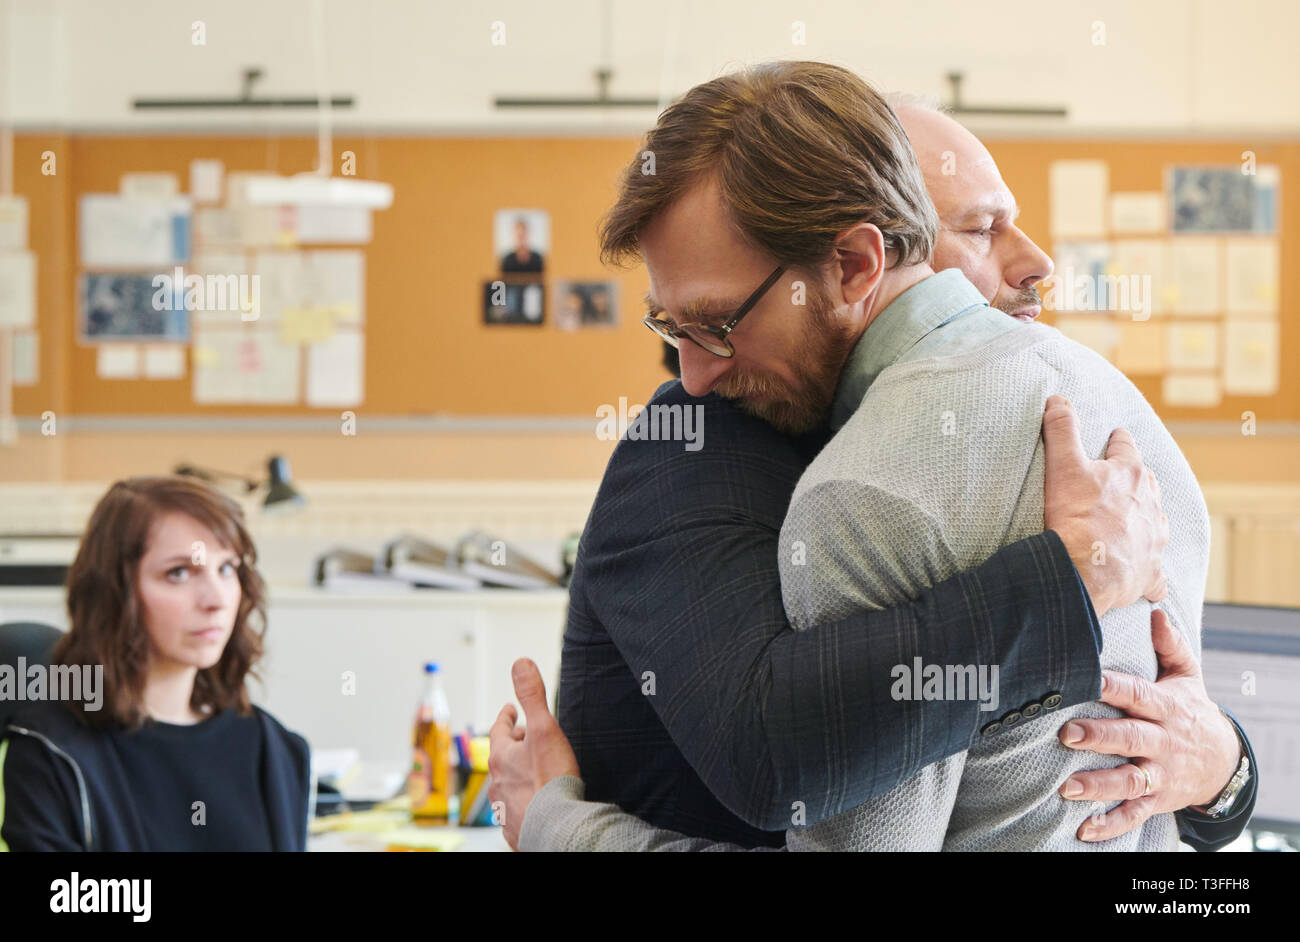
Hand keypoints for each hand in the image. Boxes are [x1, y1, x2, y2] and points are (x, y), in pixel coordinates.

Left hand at [487, 658, 579, 849]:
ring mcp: (505, 807)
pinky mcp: (516, 828)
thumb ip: (532, 696)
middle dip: (512, 744)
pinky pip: (515, 810)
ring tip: (528, 771)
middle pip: (502, 757)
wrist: (554, 829)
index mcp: (502, 757)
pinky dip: (521, 801)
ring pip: (507, 784)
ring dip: (515, 774)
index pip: (499, 730)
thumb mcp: (544, 729)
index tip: (509, 708)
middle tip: (522, 736)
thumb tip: (520, 663)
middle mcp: (498, 782)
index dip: (505, 716)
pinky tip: (531, 804)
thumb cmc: (549, 781)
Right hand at [1041, 395, 1168, 616]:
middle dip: (1135, 478)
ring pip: (1156, 521)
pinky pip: (1156, 573)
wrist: (1086, 571)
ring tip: (1133, 521)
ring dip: (1146, 518)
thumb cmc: (1077, 517)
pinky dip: (1152, 573)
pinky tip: (1148, 579)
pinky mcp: (1150, 570)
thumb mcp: (1062, 466)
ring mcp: (1153, 537)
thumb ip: (1061, 429)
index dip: (1118, 440)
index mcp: (1130, 474)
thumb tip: (1057, 399)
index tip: (1116, 436)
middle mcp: (1150, 502)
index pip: (1126, 447)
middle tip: (1121, 478)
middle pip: (1146, 482)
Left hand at [1056, 608, 1241, 841]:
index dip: (1112, 686)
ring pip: (1128, 780)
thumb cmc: (1191, 710)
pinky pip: (1133, 814)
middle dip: (1099, 737)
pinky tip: (1084, 830)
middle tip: (1067, 734)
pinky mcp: (1157, 799)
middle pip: (1129, 738)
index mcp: (1164, 708)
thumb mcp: (1188, 676)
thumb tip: (1155, 611)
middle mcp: (1161, 742)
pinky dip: (1110, 824)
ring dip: (1098, 785)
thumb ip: (1170, 645)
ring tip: (1066, 787)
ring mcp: (1159, 773)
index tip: (1084, 679)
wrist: (1224, 761)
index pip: (1136, 694)